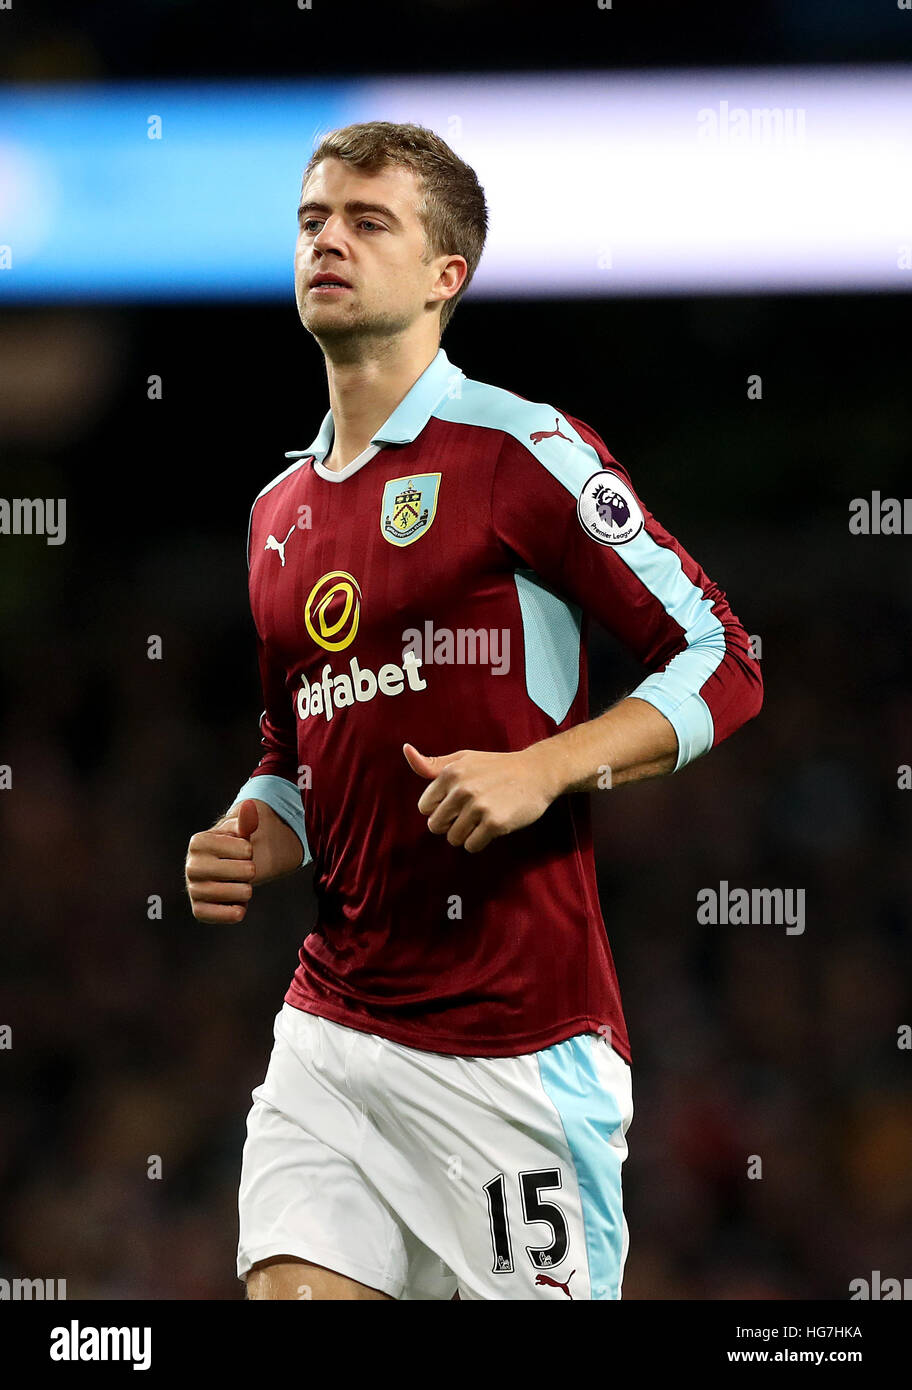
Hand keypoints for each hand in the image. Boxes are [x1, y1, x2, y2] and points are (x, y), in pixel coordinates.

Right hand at [184, 798, 301, 922]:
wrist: (223, 870)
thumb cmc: (233, 847)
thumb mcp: (241, 832)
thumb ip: (247, 821)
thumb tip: (249, 806)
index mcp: (198, 842)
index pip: (245, 849)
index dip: (250, 851)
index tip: (241, 850)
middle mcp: (191, 865)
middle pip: (245, 872)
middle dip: (251, 871)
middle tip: (244, 870)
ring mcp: (193, 889)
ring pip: (239, 893)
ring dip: (246, 890)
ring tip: (240, 885)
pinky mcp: (199, 910)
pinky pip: (223, 915)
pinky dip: (235, 911)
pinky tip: (238, 906)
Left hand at [403, 743, 554, 852]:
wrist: (537, 773)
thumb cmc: (496, 767)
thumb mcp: (463, 758)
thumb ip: (433, 764)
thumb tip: (406, 751)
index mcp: (450, 773)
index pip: (425, 807)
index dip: (440, 809)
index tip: (456, 803)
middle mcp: (462, 789)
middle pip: (436, 826)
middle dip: (450, 824)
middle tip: (470, 813)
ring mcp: (478, 807)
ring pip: (453, 838)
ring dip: (466, 834)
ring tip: (482, 819)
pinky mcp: (494, 823)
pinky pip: (472, 846)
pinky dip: (480, 841)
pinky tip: (492, 827)